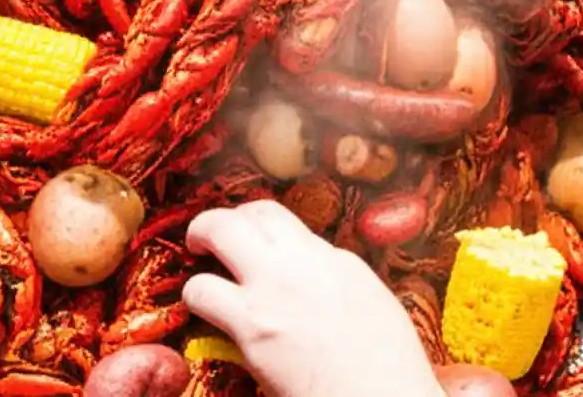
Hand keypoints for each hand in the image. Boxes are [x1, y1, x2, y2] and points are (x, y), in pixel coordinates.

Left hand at [182, 200, 443, 396]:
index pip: (288, 224)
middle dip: (227, 218)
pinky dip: (195, 295)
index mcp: (338, 261)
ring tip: (197, 259)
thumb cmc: (387, 370)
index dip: (261, 228)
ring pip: (219, 231)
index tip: (252, 241)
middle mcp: (304, 262)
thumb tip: (315, 280)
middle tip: (212, 235)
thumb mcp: (374, 306)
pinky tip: (200, 308)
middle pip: (254, 212)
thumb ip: (337, 283)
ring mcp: (274, 288)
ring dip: (202, 240)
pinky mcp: (251, 324)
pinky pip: (202, 290)